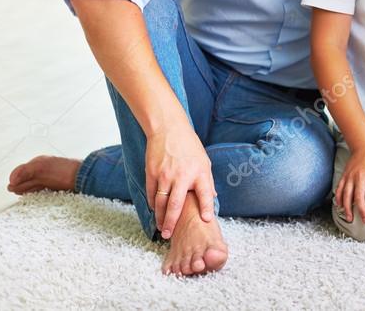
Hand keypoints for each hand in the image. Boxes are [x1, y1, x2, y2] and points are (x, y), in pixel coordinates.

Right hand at [144, 123, 215, 238]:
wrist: (168, 130)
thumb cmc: (189, 146)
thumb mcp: (204, 161)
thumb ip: (207, 181)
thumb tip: (213, 198)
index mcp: (199, 172)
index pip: (206, 194)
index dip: (207, 208)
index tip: (206, 220)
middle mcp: (182, 176)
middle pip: (176, 205)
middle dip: (172, 223)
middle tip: (168, 235)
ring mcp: (165, 175)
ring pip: (160, 203)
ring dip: (159, 217)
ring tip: (161, 228)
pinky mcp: (152, 173)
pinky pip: (151, 194)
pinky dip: (152, 204)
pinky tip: (155, 211)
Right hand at [334, 142, 364, 223]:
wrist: (364, 145)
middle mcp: (360, 176)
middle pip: (358, 196)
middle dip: (361, 210)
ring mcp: (351, 176)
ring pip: (347, 194)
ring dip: (347, 208)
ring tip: (350, 218)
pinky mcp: (344, 175)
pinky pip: (339, 189)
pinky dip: (338, 198)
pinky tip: (340, 207)